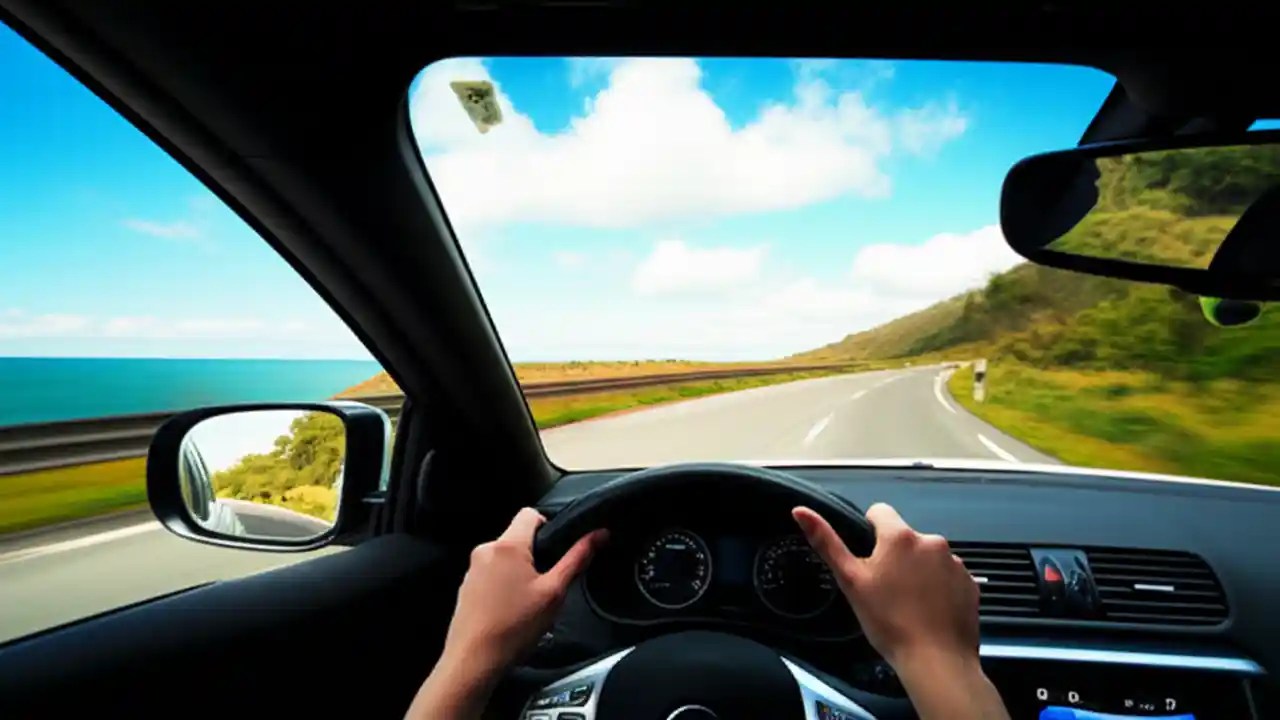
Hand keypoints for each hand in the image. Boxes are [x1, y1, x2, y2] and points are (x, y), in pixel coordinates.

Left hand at [406, 508, 606, 719]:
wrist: (473, 659)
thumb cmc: (515, 626)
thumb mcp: (554, 593)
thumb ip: (577, 559)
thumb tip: (599, 533)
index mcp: (507, 545)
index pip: (530, 513)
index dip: (549, 526)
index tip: (557, 551)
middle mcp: (485, 549)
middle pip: (517, 537)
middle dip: (535, 554)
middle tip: (547, 583)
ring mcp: (472, 568)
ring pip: (504, 557)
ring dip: (519, 571)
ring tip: (528, 601)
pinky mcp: (465, 586)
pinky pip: (491, 573)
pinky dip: (503, 584)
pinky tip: (510, 610)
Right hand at [794, 503, 1008, 719]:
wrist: (936, 660)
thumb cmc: (888, 621)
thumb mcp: (851, 582)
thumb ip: (826, 543)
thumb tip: (799, 510)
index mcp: (900, 536)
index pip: (879, 512)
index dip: (869, 532)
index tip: (868, 561)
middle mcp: (932, 541)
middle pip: (904, 537)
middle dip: (895, 555)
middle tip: (886, 589)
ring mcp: (956, 562)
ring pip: (927, 557)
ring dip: (918, 570)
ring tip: (910, 603)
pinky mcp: (970, 584)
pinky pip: (949, 576)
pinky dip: (939, 587)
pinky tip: (931, 610)